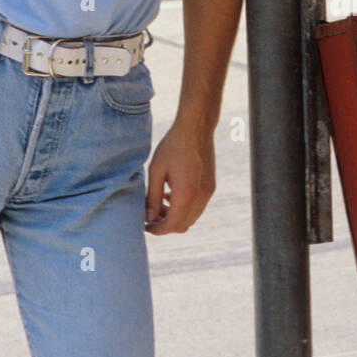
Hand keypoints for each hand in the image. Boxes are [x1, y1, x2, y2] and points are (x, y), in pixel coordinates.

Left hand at [144, 120, 215, 234]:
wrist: (196, 127)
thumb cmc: (173, 146)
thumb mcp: (156, 170)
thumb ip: (152, 196)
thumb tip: (149, 217)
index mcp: (186, 193)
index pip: (172, 225)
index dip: (157, 229)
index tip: (145, 225)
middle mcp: (200, 197)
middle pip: (183, 225)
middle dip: (165, 225)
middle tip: (150, 215)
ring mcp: (208, 192)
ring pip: (191, 217)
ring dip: (175, 216)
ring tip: (159, 203)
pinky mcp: (210, 187)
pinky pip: (197, 207)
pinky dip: (184, 208)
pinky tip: (171, 194)